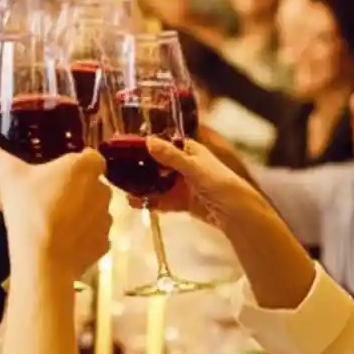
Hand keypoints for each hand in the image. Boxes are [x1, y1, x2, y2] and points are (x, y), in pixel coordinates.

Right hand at [0, 145, 111, 280]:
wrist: (43, 260)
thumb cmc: (30, 210)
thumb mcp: (8, 177)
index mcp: (85, 168)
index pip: (91, 156)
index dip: (76, 161)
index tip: (58, 170)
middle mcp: (102, 190)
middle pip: (92, 183)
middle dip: (76, 187)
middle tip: (49, 195)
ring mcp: (105, 219)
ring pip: (94, 209)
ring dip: (80, 212)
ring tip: (53, 219)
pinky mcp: (103, 244)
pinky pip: (93, 235)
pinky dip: (81, 237)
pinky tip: (60, 240)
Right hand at [134, 137, 262, 228]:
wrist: (236, 212)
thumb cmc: (219, 182)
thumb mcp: (194, 167)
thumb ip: (171, 156)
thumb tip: (148, 141)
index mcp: (189, 150)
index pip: (163, 143)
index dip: (145, 145)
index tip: (124, 147)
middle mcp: (184, 165)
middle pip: (157, 164)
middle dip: (140, 168)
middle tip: (118, 170)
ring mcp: (182, 184)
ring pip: (157, 183)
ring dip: (142, 186)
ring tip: (123, 189)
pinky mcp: (182, 201)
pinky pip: (162, 199)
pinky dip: (150, 201)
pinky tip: (135, 203)